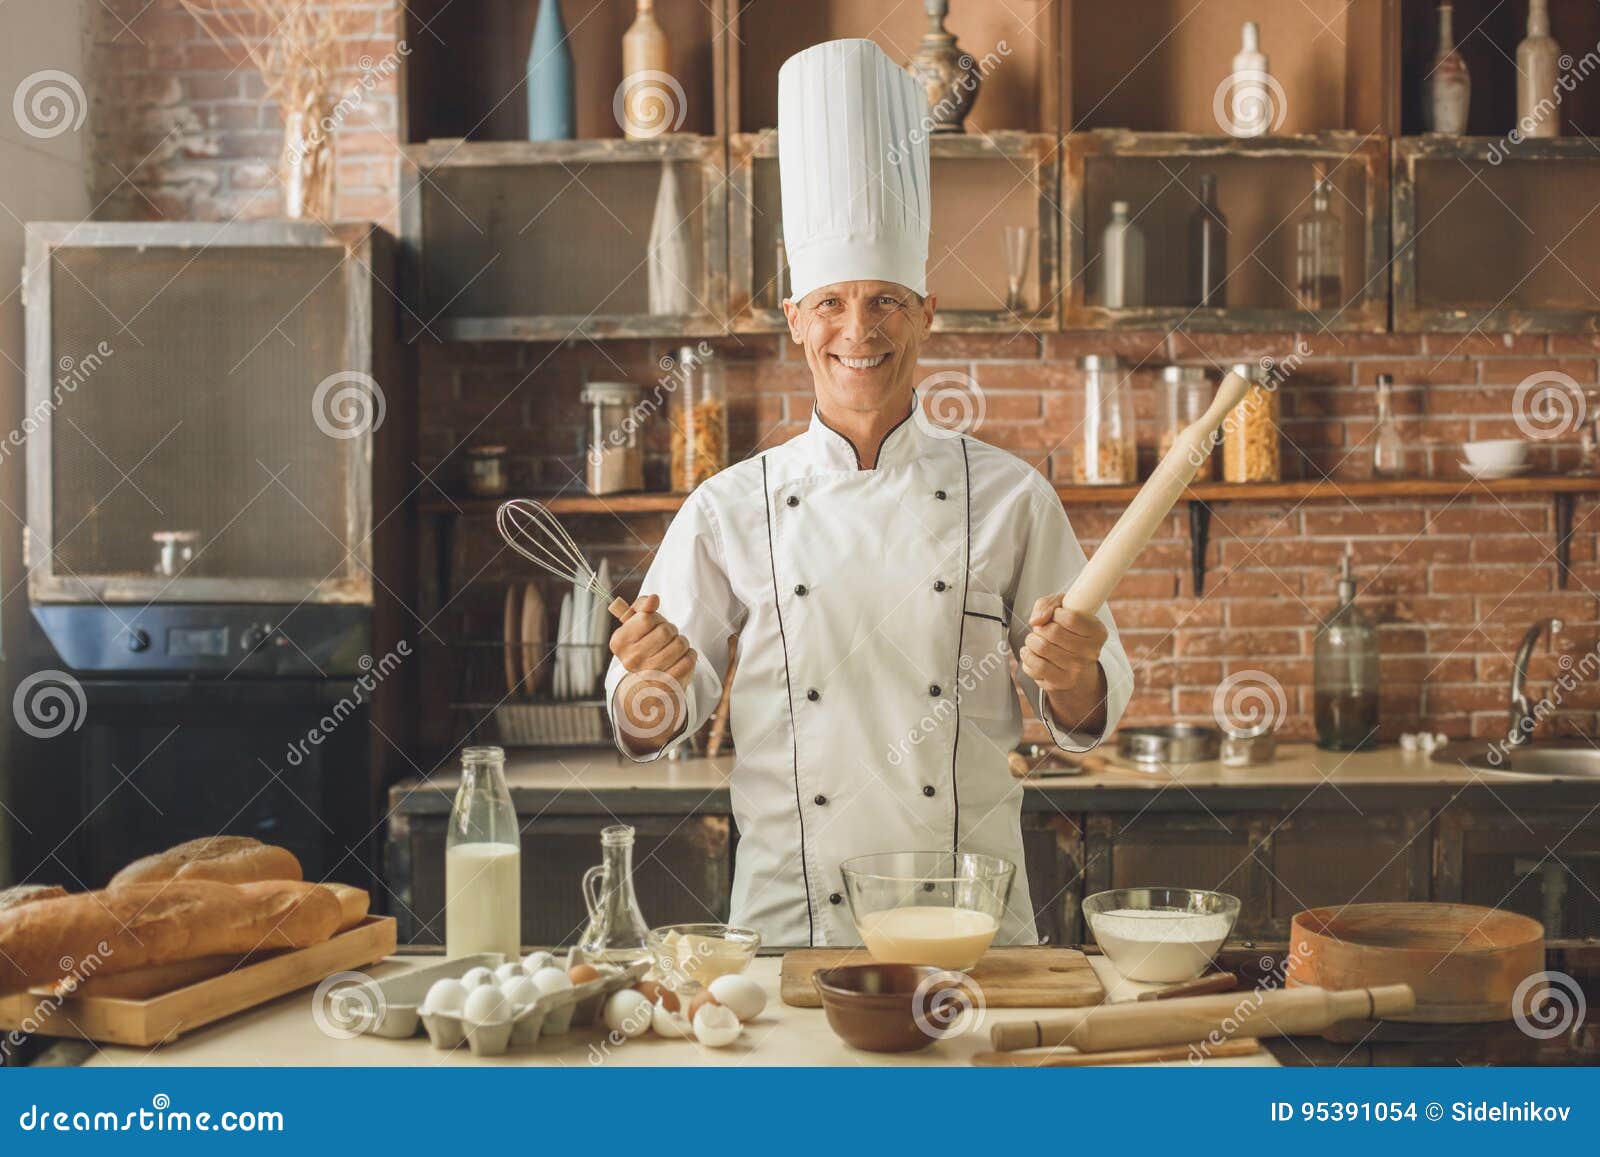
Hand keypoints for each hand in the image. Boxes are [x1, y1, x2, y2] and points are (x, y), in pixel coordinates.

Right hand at [609, 594, 696, 753]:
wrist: (647, 682)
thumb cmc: (644, 643)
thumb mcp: (637, 622)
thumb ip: (643, 606)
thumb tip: (653, 599)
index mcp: (619, 642)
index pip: (646, 618)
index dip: (656, 618)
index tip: (654, 625)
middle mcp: (631, 660)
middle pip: (665, 630)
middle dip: (671, 629)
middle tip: (668, 636)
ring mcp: (649, 673)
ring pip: (680, 644)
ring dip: (682, 642)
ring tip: (676, 646)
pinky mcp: (667, 684)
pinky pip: (688, 660)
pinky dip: (690, 655)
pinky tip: (684, 656)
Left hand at [1019, 594, 1107, 692]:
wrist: (1075, 667)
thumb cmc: (1069, 632)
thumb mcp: (1065, 608)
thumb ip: (1049, 605)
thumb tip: (1036, 620)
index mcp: (1097, 633)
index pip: (1071, 618)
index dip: (1056, 613)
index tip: (1055, 615)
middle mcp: (1090, 653)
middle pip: (1053, 632)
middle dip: (1040, 628)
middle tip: (1041, 630)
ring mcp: (1076, 670)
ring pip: (1041, 647)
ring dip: (1031, 640)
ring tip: (1034, 640)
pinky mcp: (1060, 682)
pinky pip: (1035, 665)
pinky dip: (1027, 656)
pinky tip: (1031, 653)